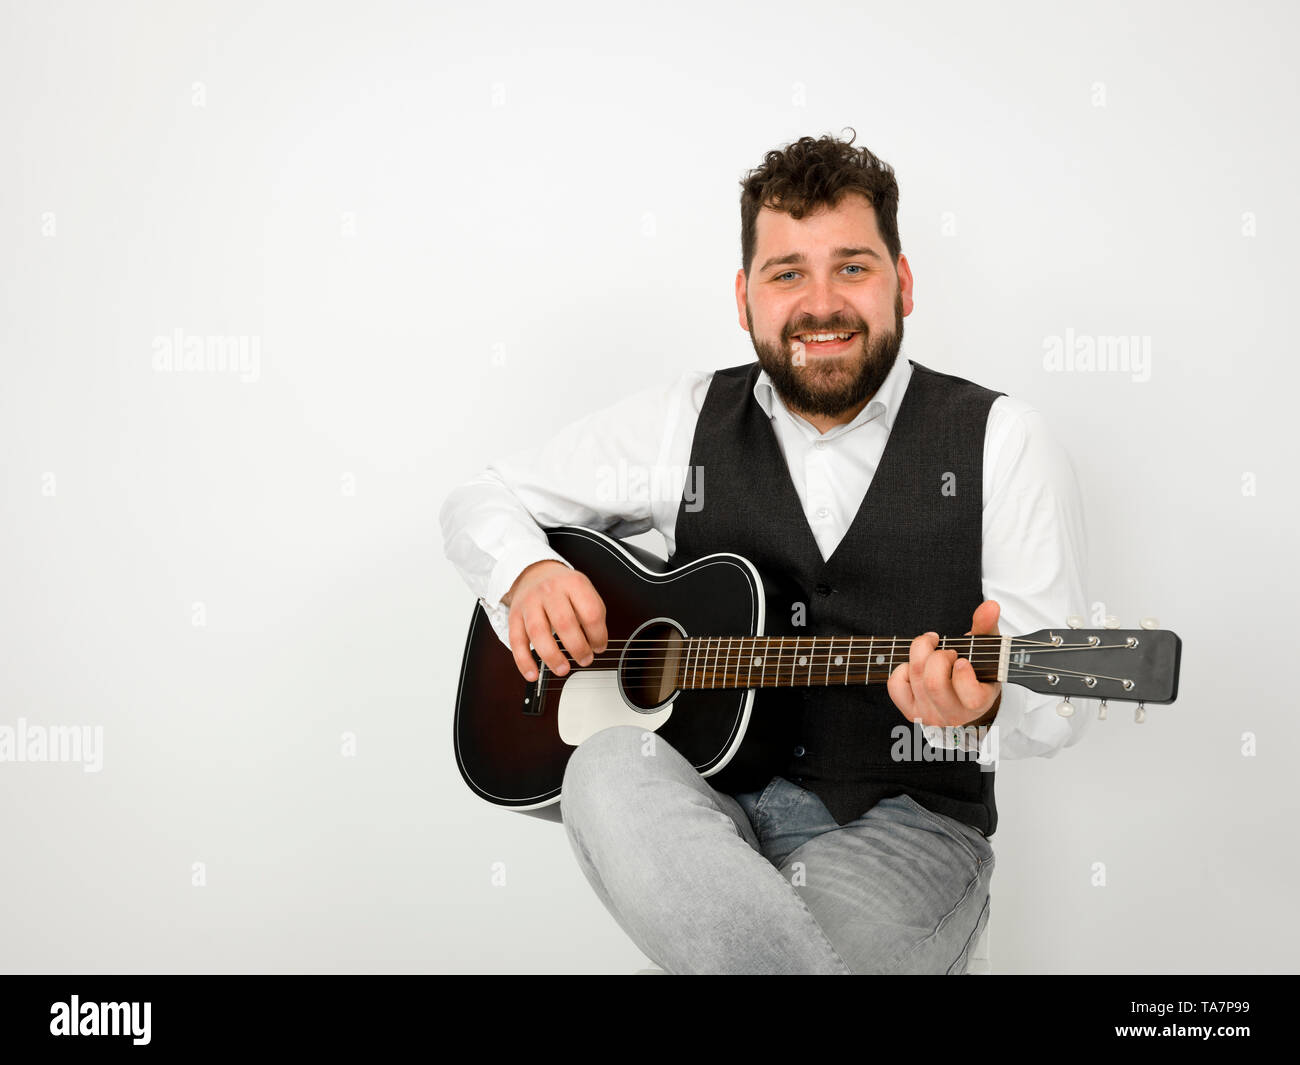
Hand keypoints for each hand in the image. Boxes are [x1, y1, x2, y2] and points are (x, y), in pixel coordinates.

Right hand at [503, 560, 607, 681]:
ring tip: (563, 669)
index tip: (599, 647)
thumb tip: (596, 645)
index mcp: (573, 584)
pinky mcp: (514, 616)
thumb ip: (592, 614)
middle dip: (578, 648)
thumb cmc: (563, 588)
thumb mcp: (583, 591)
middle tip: (585, 660)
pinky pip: (516, 641)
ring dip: (552, 656)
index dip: (598, 635)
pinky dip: (524, 661)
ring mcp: (530, 603)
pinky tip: (532, 674)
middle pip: (564, 623)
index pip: (590, 613)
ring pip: (539, 632)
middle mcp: (550, 591)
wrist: (535, 572)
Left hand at [886, 600, 1002, 728]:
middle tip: (947, 651)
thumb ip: (987, 626)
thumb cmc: (976, 667)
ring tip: (932, 651)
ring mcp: (931, 716)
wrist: (961, 692)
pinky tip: (915, 666)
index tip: (962, 659)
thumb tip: (990, 606)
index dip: (963, 673)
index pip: (971, 696)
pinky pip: (896, 685)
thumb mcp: (986, 648)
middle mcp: (955, 715)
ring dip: (920, 654)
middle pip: (933, 683)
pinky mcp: (911, 712)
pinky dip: (902, 668)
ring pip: (915, 678)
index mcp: (980, 703)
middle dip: (937, 656)